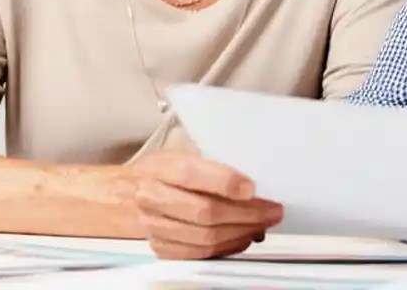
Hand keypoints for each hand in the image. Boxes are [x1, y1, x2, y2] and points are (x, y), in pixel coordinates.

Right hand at [132, 150, 282, 259]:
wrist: (134, 190)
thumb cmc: (169, 169)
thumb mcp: (187, 151)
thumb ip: (215, 161)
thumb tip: (256, 180)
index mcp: (161, 166)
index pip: (191, 174)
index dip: (225, 182)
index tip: (252, 188)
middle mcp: (152, 197)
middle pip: (204, 212)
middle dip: (246, 214)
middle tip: (271, 211)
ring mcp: (154, 226)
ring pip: (204, 237)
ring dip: (241, 233)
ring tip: (262, 224)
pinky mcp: (161, 247)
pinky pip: (199, 254)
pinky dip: (227, 248)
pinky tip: (243, 237)